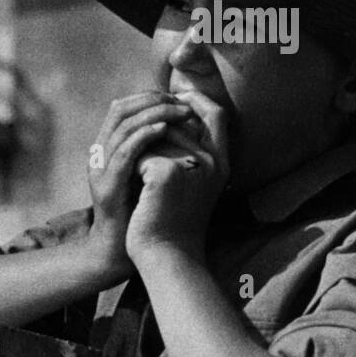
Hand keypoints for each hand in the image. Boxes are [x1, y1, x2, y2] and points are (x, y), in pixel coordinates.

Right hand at [87, 91, 197, 276]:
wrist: (120, 252)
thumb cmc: (140, 214)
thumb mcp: (145, 174)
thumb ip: (153, 151)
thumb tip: (179, 127)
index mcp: (106, 149)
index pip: (122, 108)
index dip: (149, 97)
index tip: (178, 99)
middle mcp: (98, 155)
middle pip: (120, 110)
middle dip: (153, 100)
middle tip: (181, 103)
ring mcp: (100, 170)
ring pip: (123, 126)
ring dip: (155, 113)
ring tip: (181, 112)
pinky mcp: (107, 186)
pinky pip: (125, 152)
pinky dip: (145, 136)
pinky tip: (165, 130)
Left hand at [125, 90, 229, 261]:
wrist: (164, 256)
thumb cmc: (170, 220)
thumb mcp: (186, 182)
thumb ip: (186, 151)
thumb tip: (168, 116)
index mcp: (222, 162)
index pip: (216, 113)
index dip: (194, 101)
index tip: (171, 103)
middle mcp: (214, 161)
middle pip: (182, 119)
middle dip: (157, 127)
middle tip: (144, 159)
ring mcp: (193, 165)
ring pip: (157, 133)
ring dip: (142, 150)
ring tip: (142, 181)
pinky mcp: (168, 172)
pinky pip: (141, 152)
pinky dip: (133, 169)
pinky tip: (138, 192)